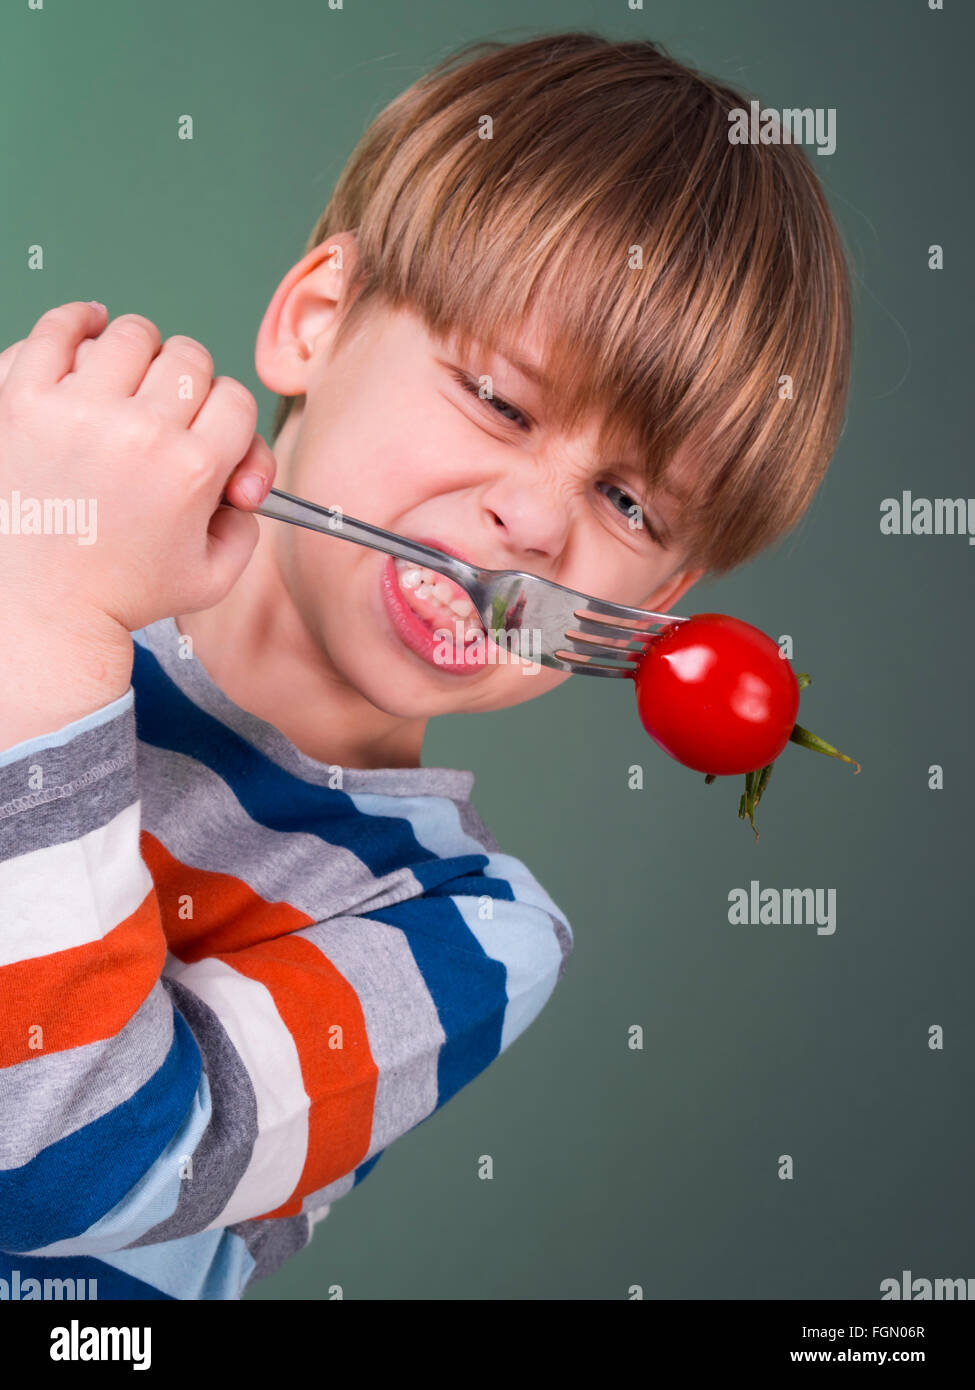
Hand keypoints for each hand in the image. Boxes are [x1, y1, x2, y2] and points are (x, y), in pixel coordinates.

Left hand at [0, 301, 276, 638]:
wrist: (38, 607)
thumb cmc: (119, 594)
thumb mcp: (212, 577)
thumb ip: (247, 527)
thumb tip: (245, 477)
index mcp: (191, 471)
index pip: (235, 398)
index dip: (229, 417)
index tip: (210, 436)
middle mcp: (139, 432)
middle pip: (190, 359)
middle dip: (187, 385)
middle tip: (166, 414)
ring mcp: (77, 410)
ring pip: (132, 334)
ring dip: (138, 353)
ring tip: (126, 381)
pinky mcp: (22, 399)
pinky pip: (57, 328)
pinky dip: (77, 320)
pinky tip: (87, 330)